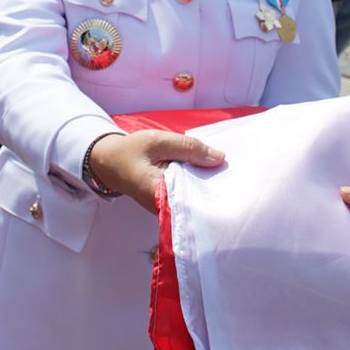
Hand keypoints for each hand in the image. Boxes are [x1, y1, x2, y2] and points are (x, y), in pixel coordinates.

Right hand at [87, 130, 224, 214]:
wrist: (110, 161)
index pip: (193, 200)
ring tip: (229, 175)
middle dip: (216, 188)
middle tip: (239, 176)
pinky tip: (211, 175)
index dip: (215, 191)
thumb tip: (219, 157)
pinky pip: (189, 196)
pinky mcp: (168, 203)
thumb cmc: (131, 151)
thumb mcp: (158, 141)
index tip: (234, 182)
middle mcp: (163, 207)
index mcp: (158, 194)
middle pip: (197, 202)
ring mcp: (166, 208)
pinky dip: (199, 185)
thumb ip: (188, 147)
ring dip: (208, 186)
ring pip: (194, 200)